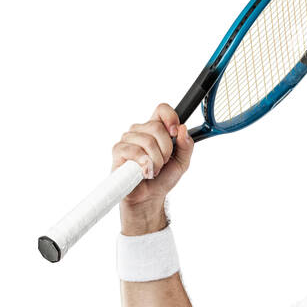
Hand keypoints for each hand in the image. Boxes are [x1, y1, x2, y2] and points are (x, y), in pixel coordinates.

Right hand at [113, 103, 194, 231]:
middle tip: (163, 163)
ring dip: (156, 161)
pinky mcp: (119, 151)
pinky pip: (134, 151)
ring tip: (153, 170)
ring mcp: (128, 139)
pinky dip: (144, 164)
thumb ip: (186, 145)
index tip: (174, 132)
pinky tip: (144, 172)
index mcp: (156, 129)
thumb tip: (183, 129)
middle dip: (166, 150)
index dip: (170, 117)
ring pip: (147, 140)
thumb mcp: (182, 162)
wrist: (149, 197)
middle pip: (157, 127)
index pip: (162, 110)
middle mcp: (140, 131)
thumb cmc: (162, 178)